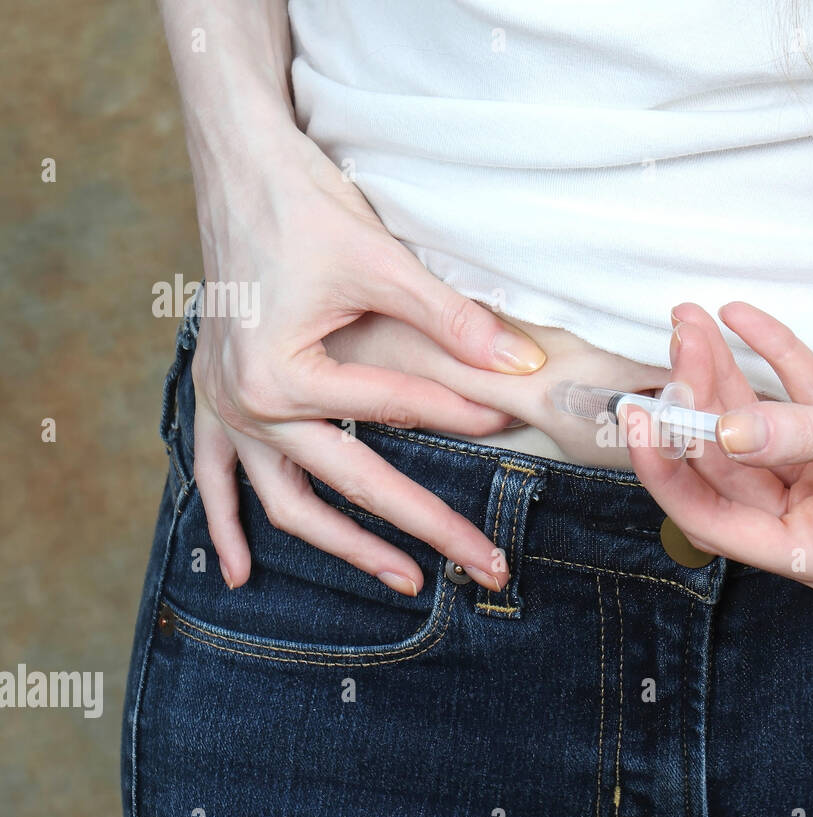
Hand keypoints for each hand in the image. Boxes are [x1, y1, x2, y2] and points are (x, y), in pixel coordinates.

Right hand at [190, 129, 547, 595]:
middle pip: (352, 484)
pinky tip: (240, 574)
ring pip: (289, 502)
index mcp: (283, 375)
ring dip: (346, 547)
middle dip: (428, 528)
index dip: (462, 414)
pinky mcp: (215, 399)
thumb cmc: (305, 206)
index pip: (396, 411)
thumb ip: (453, 323)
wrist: (238, 165)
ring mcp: (224, 409)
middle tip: (491, 567)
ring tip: (407, 580)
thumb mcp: (384, 263)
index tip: (513, 426)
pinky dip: (228, 526)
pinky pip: (216, 479)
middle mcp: (246, 405)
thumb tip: (522, 366)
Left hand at [624, 302, 812, 600]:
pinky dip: (773, 362)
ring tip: (695, 318)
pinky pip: (795, 405)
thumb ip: (798, 433)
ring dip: (726, 377)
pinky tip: (744, 318)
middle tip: (677, 339)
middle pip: (732, 468)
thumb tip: (723, 430)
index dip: (668, 470)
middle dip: (698, 402)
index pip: (719, 521)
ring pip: (755, 432)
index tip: (638, 416)